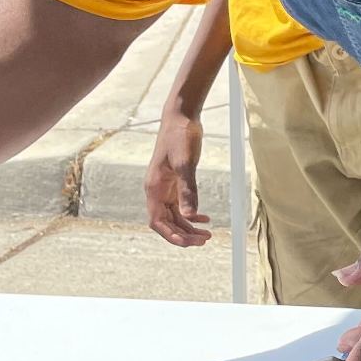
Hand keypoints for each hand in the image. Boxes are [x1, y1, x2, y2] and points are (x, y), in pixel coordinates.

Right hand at [144, 109, 210, 247]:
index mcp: (153, 188)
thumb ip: (188, 190)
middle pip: (166, 222)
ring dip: (189, 226)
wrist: (181, 118)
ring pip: (174, 215)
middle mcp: (156, 191)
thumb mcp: (186, 163)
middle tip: (205, 240)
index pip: (157, 222)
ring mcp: (165, 187)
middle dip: (184, 234)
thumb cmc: (180, 136)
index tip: (188, 242)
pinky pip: (180, 205)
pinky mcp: (175, 181)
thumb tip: (190, 215)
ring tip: (207, 234)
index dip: (171, 235)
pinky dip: (191, 214)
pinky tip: (204, 218)